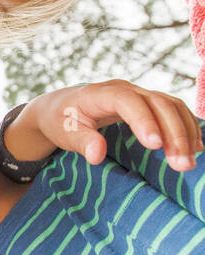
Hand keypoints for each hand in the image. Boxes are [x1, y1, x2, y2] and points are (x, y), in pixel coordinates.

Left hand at [11, 81, 202, 170]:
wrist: (62, 106)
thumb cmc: (62, 120)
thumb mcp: (64, 133)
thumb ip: (82, 143)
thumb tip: (97, 155)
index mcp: (101, 93)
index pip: (128, 101)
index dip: (144, 120)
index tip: (155, 145)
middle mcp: (126, 89)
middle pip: (158, 103)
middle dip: (174, 133)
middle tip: (182, 165)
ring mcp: (140, 94)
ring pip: (171, 106)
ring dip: (185, 132)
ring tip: (189, 162)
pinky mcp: (148, 103)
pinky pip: (174, 110)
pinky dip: (187, 126)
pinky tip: (195, 147)